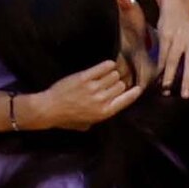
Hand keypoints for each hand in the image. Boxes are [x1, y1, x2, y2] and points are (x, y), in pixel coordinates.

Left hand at [18, 54, 143, 131]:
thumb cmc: (68, 118)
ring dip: (112, 73)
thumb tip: (108, 105)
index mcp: (106, 112)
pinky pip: (101, 68)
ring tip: (110, 73)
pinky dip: (108, 65)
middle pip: (120, 85)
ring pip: (113, 76)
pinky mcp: (84, 78)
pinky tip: (110, 64)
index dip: (133, 93)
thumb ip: (101, 114)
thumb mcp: (89, 123)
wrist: (50, 108)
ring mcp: (94, 88)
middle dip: (119, 82)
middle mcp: (102, 99)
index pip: (127, 100)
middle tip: (115, 80)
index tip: (138, 88)